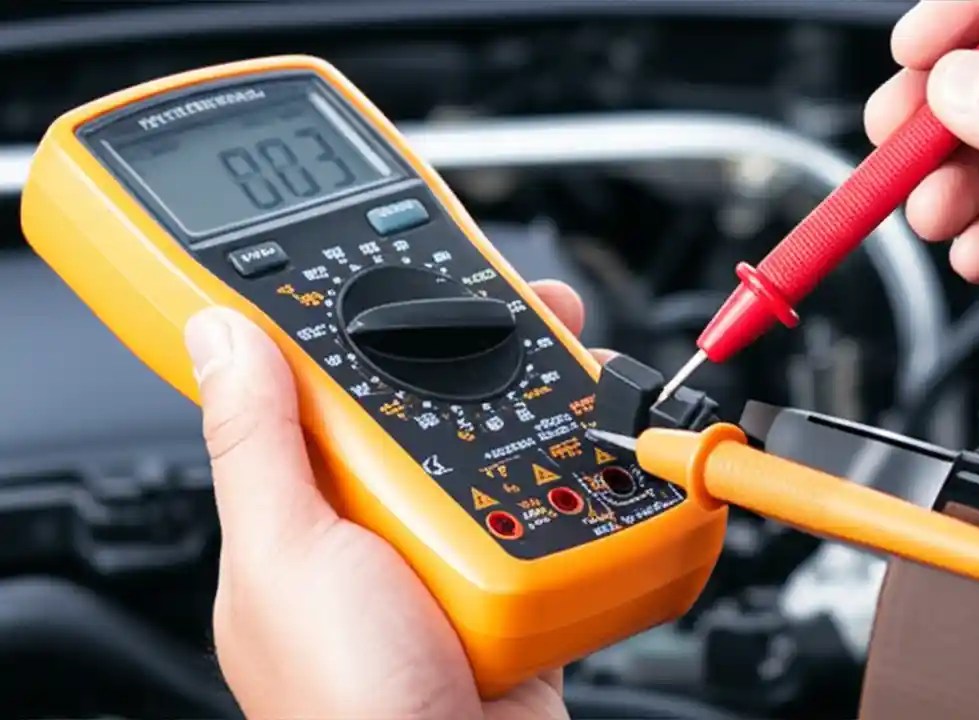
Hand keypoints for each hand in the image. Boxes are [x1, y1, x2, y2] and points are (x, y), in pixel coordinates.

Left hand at [184, 280, 590, 719]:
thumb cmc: (348, 704)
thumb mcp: (285, 559)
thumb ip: (258, 446)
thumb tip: (220, 336)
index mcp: (304, 513)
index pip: (327, 386)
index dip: (363, 322)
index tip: (403, 263)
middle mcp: (376, 528)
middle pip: (431, 404)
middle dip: (480, 347)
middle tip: (529, 307)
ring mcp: (450, 553)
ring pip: (503, 447)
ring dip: (548, 403)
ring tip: (584, 368)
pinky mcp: (518, 581)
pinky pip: (556, 506)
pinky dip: (586, 473)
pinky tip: (606, 443)